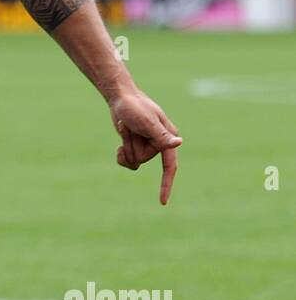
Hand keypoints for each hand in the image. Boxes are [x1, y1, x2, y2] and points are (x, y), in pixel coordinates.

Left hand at [108, 89, 181, 205]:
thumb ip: (162, 136)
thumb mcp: (147, 122)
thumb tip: (179, 143)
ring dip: (126, 144)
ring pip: (134, 160)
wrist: (120, 97)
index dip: (166, 184)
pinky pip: (128, 161)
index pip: (170, 166)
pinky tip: (119, 143)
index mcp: (167, 138)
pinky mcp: (135, 146)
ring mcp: (147, 145)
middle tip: (131, 127)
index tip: (162, 202)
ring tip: (126, 127)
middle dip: (133, 146)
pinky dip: (121, 154)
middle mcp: (159, 144)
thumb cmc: (134, 107)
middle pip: (143, 160)